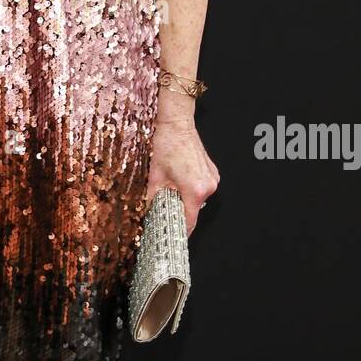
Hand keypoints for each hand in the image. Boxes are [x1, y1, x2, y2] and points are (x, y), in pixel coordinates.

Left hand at [146, 118, 218, 235]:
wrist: (177, 123)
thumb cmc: (167, 144)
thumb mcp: (155, 175)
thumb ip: (152, 198)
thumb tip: (147, 211)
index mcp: (195, 190)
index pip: (190, 220)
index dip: (181, 231)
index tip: (172, 237)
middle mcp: (208, 186)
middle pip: (194, 209)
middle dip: (179, 211)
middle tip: (165, 209)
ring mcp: (212, 178)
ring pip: (197, 198)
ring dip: (185, 198)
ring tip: (171, 189)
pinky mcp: (212, 172)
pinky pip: (202, 187)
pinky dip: (191, 188)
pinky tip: (180, 179)